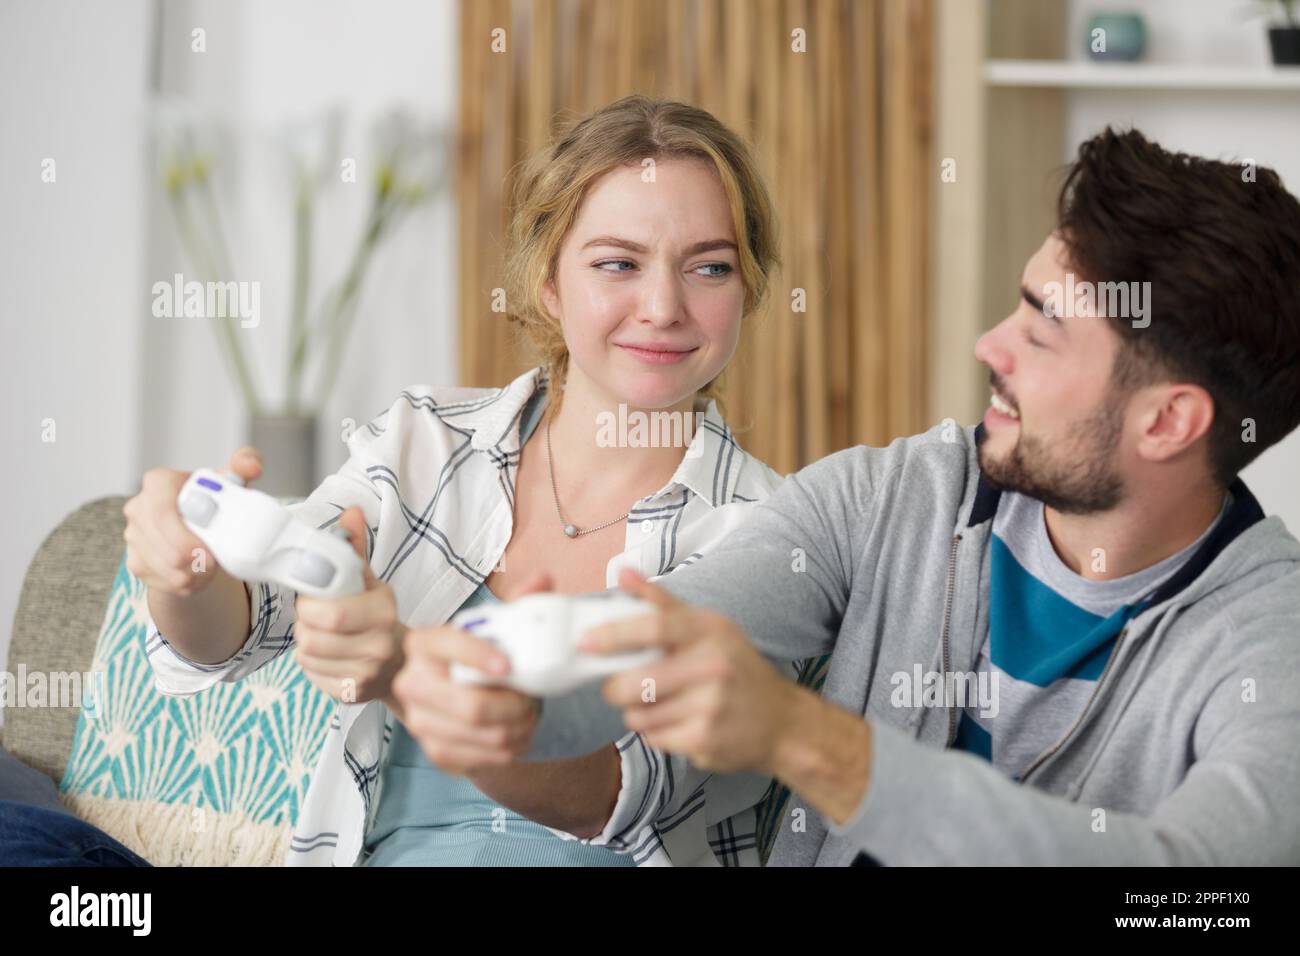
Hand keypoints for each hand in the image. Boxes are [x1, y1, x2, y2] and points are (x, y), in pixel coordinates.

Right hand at [123, 446, 262, 595]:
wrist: (193, 526)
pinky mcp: (135, 562)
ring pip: (166, 568)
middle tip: (217, 562)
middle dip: (195, 560)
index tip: (208, 551)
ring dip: (195, 573)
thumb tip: (252, 465)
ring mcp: (133, 537)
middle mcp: (138, 508)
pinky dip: (188, 583)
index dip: (183, 535)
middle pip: (165, 546)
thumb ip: (243, 465)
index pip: (161, 509)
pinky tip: (200, 572)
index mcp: (158, 483)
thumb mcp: (228, 480)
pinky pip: (164, 582)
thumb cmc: (211, 499)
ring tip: (212, 563)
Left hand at [293, 507, 405, 704]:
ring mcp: (367, 673)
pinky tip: (327, 654)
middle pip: (312, 636)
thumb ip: (354, 548)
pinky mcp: (352, 692)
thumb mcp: (370, 581)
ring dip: (305, 642)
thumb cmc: (378, 616)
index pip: (331, 614)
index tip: (310, 598)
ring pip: (307, 655)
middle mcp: (379, 645)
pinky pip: (311, 674)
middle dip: (304, 623)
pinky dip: (311, 663)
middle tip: (312, 616)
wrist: (400, 662)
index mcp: (384, 611)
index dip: (308, 606)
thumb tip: (350, 512)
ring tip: (321, 633)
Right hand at [389, 572, 550, 773]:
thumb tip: (543, 579)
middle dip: (514, 705)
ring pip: (484, 734)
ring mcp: (420, 721)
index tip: (508, 666)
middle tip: (530, 699)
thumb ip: (521, 602)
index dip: (478, 656)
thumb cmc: (479, 656)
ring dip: (518, 728)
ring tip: (528, 714)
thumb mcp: (496, 626)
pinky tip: (516, 733)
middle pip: (471, 705)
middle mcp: (412, 682)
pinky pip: (484, 758)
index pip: (448, 646)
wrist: (452, 695)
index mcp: (424, 644)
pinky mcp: (435, 751)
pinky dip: (511, 748)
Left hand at [581, 568, 800, 774]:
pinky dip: (655, 732)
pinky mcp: (704, 741)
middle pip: (636, 681)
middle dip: (615, 687)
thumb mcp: (708, 627)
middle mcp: (713, 666)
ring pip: (639, 714)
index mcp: (709, 631)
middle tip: (619, 685)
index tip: (585, 641)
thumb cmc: (736, 668)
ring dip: (637, 712)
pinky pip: (653, 738)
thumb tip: (624, 572)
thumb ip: (662, 602)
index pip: (655, 627)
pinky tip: (677, 723)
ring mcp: (710, 706)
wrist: (780, 722)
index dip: (615, 634)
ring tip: (659, 704)